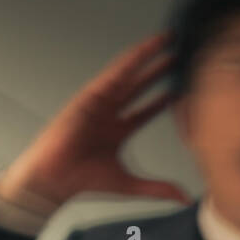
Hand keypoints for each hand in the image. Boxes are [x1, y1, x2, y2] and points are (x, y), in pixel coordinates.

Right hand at [0, 32, 190, 207]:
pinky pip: (111, 76)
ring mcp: (98, 103)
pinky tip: (141, 52)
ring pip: (127, 75)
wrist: (56, 179)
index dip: (163, 99)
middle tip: (177, 54)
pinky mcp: (88, 97)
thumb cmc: (83, 181)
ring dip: (145, 57)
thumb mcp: (130, 184)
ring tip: (164, 41)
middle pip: (138, 86)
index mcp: (117, 131)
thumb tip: (183, 198)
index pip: (145, 110)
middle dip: (157, 70)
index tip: (180, 88)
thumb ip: (158, 188)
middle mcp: (108, 113)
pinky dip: (126, 63)